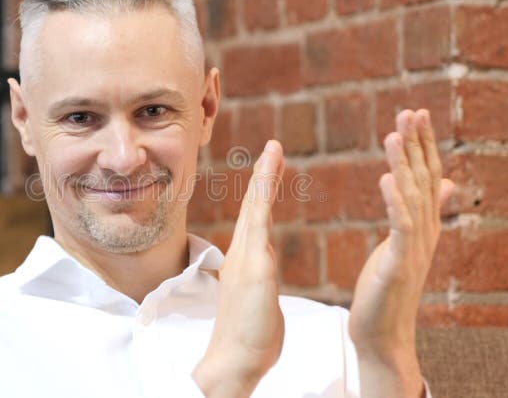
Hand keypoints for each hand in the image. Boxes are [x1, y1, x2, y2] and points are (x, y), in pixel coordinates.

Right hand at [193, 140, 285, 397]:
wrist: (233, 361)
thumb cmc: (248, 339)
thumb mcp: (257, 301)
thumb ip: (260, 281)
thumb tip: (263, 273)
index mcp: (246, 262)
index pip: (255, 219)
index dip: (263, 192)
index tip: (270, 169)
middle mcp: (242, 254)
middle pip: (253, 205)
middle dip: (263, 174)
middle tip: (273, 146)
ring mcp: (246, 259)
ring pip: (255, 208)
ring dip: (264, 177)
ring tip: (273, 150)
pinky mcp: (254, 267)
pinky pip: (259, 223)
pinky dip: (263, 196)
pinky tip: (269, 177)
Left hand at [348, 109, 454, 396]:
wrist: (383, 332)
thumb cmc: (389, 287)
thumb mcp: (407, 243)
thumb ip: (423, 211)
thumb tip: (444, 183)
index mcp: (421, 224)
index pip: (426, 176)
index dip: (423, 145)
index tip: (416, 114)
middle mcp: (424, 231)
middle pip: (423, 179)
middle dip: (417, 144)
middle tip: (411, 111)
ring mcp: (414, 247)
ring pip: (412, 197)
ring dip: (404, 163)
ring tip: (394, 133)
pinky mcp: (400, 263)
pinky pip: (401, 226)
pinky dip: (395, 200)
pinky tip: (386, 177)